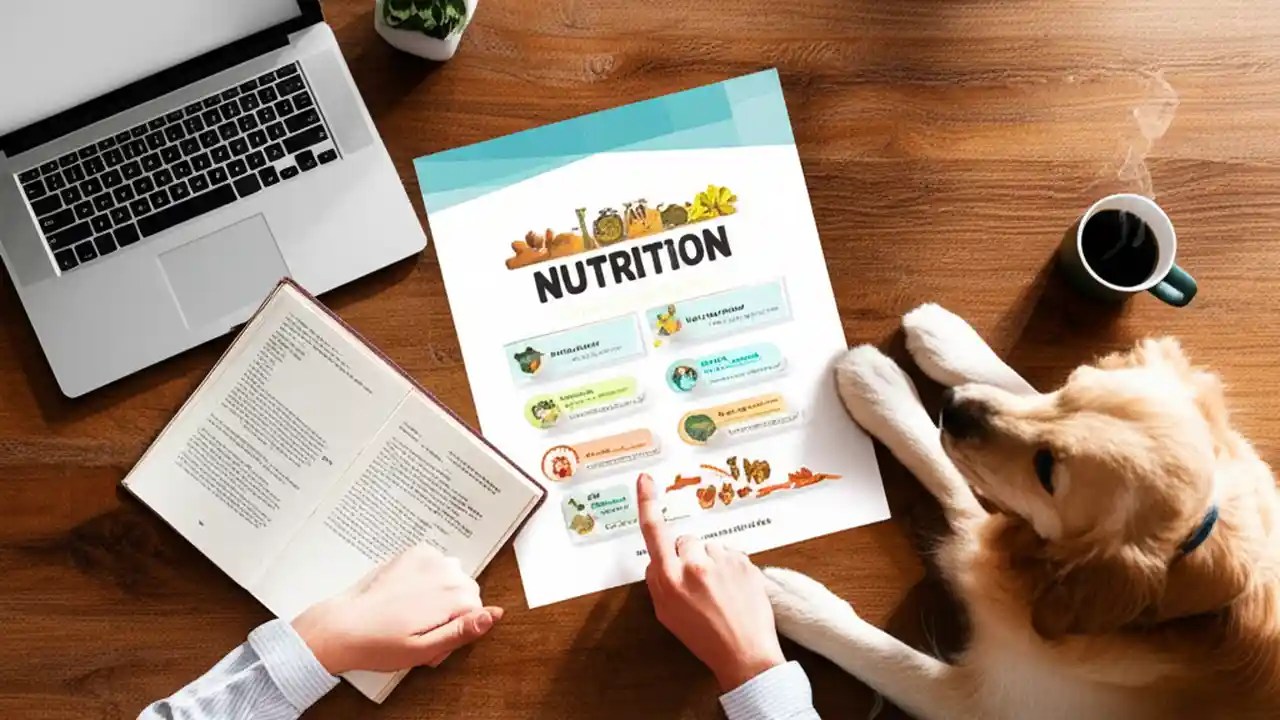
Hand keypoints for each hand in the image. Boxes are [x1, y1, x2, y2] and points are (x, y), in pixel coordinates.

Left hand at [292, 544, 502, 674]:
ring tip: (413, 613)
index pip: (478, 612)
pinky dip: (428, 576)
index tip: (436, 641)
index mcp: (453, 597)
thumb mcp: (425, 649)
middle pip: (468, 592)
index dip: (458, 630)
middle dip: (452, 610)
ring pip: (453, 576)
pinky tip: (408, 594)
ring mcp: (429, 558)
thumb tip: (495, 614)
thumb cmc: (380, 643)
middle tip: (423, 631)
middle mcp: (446, 571)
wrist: (342, 625)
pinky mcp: (413, 552)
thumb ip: (464, 631)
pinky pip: (436, 562)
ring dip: (441, 592)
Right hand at [637, 473, 785, 691]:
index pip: (654, 532)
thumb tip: (657, 560)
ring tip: (720, 593)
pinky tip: (733, 591)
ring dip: (711, 563)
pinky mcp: (744, 561)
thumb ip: (658, 582)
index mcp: (670, 579)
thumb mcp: (666, 614)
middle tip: (698, 585)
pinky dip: (729, 568)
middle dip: (687, 555)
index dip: (647, 503)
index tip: (645, 480)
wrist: (746, 654)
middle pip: (684, 540)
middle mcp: (694, 565)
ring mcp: (722, 561)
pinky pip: (729, 554)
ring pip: (708, 548)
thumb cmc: (704, 639)